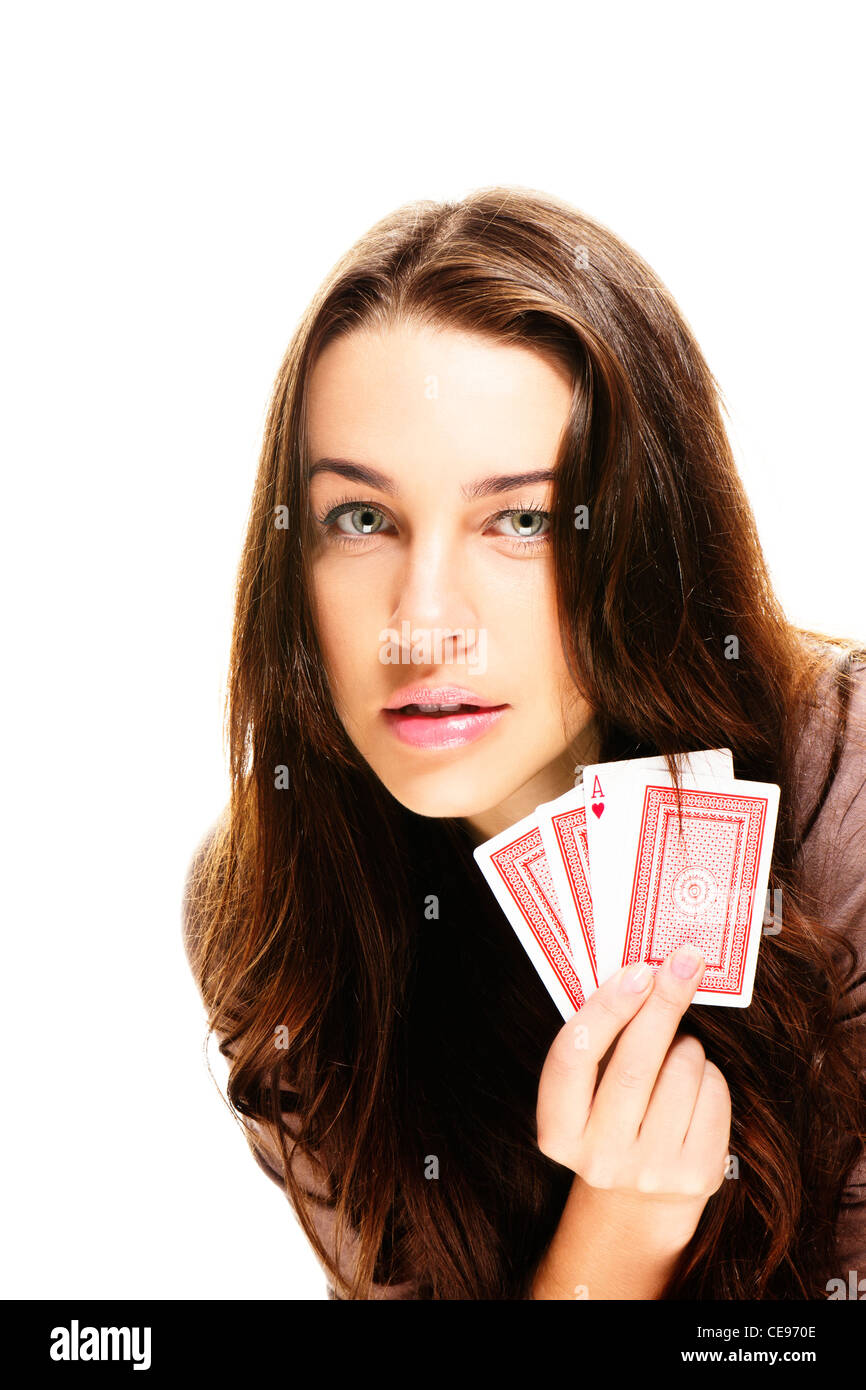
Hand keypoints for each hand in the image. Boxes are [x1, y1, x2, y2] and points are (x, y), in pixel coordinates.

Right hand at [536, 945, 730, 1248]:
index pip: (573, 1058)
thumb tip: (643, 971)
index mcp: (558, 1131)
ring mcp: (650, 1171)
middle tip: (684, 960)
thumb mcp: (589, 1090)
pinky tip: (692, 1086)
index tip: (637, 970)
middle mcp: (599, 1158)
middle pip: (634, 1064)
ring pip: (682, 1072)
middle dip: (663, 1003)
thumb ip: (601, 1040)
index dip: (605, 1009)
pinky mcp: (696, 1175)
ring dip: (686, 1044)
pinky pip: (713, 1094)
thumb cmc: (612, 1115)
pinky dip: (708, 1074)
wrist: (641, 1199)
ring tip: (674, 1055)